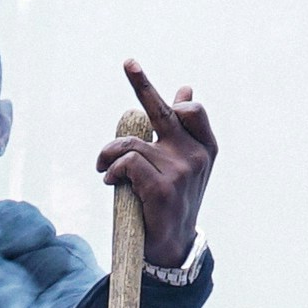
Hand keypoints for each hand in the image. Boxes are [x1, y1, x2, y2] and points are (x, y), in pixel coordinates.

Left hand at [95, 59, 217, 270]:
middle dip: (143, 84)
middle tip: (129, 62)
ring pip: (131, 143)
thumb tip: (186, 88)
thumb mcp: (183, 162)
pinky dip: (111, 170)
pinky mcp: (163, 188)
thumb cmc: (174, 199)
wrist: (172, 245)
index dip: (167, 95)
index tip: (140, 74)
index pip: (190, 111)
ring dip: (108, 154)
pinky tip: (110, 180)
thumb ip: (182, 128)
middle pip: (164, 112)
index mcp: (204, 147)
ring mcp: (181, 171)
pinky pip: (127, 163)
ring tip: (103, 166)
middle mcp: (196, 156)